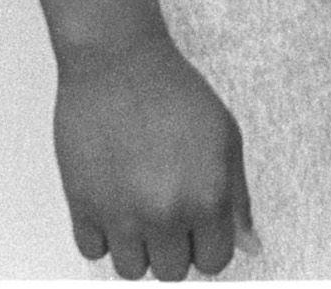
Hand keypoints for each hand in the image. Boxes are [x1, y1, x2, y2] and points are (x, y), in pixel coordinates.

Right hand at [55, 36, 254, 278]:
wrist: (119, 62)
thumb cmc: (175, 92)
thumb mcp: (226, 139)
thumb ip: (238, 199)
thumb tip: (249, 246)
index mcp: (207, 198)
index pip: (214, 262)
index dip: (208, 244)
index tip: (199, 227)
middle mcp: (164, 213)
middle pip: (172, 272)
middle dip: (174, 247)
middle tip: (168, 211)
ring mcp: (120, 214)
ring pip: (131, 270)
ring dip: (138, 247)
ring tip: (139, 209)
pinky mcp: (82, 206)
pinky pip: (93, 251)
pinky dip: (103, 234)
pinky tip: (113, 201)